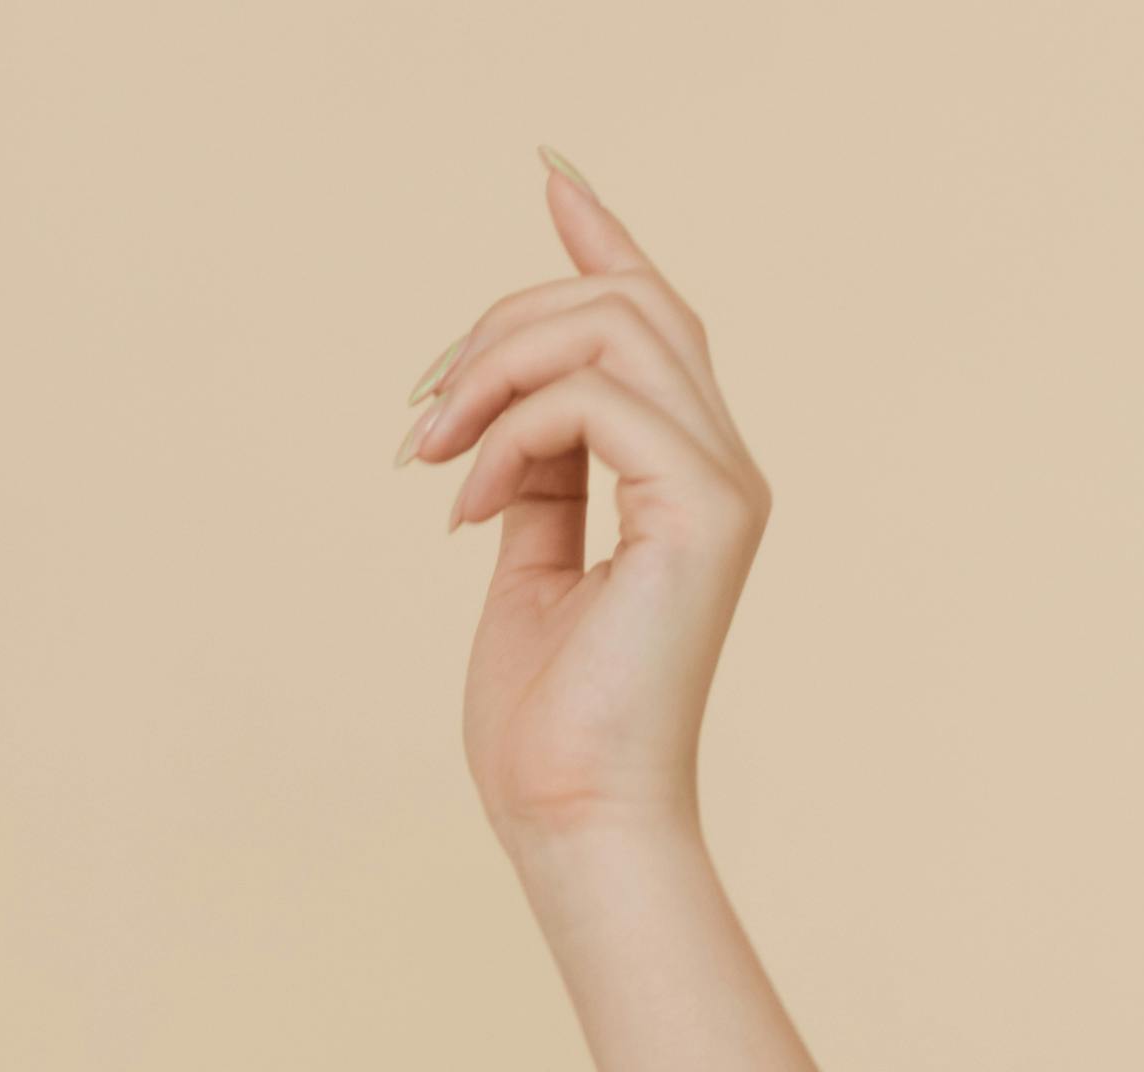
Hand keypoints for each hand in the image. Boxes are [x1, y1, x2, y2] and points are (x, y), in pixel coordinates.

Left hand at [394, 157, 770, 849]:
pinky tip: (463, 508)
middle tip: (421, 412)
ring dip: (495, 367)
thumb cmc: (549, 728)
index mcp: (688, 479)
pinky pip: (594, 399)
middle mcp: (721, 467)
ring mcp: (722, 485)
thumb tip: (502, 409)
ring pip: (612, 327)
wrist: (574, 822)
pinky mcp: (703, 511)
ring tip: (430, 451)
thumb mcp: (527, 568)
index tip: (550, 177)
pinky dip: (509, 433)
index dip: (603, 237)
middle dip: (504, 322)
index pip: (657, 317)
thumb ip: (535, 476)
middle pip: (628, 302)